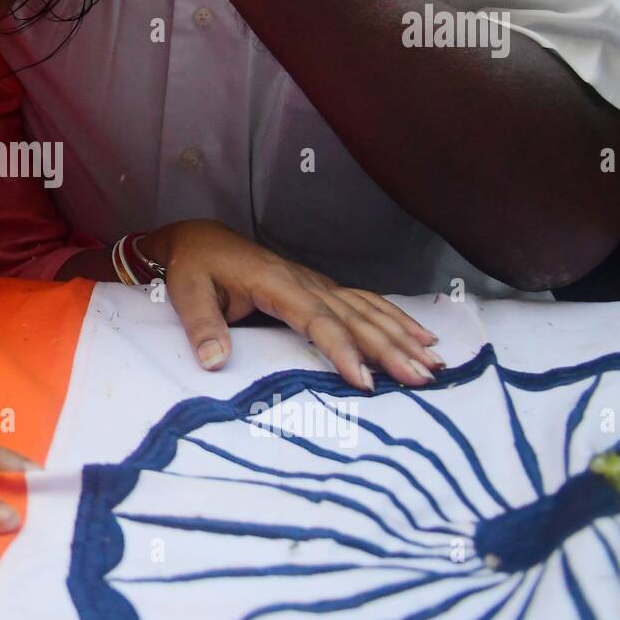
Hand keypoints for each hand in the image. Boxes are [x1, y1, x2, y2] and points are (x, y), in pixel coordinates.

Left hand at [144, 220, 444, 390]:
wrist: (198, 239)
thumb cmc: (193, 266)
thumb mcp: (186, 292)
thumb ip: (202, 325)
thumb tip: (213, 361)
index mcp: (276, 283)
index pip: (318, 320)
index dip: (343, 349)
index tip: (365, 381)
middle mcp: (304, 282)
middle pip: (355, 317)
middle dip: (390, 348)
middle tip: (421, 379)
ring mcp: (316, 283)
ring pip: (367, 310)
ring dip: (402, 336)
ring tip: (434, 364)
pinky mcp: (319, 288)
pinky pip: (364, 303)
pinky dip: (394, 319)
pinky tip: (420, 337)